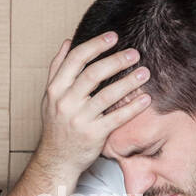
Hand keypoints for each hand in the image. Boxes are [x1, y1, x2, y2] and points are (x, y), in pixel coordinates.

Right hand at [34, 31, 151, 175]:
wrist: (57, 159)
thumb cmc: (57, 125)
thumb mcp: (50, 96)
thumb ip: (57, 68)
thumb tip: (67, 41)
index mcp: (55, 88)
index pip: (75, 59)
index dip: (96, 45)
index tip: (113, 36)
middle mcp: (65, 102)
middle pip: (93, 74)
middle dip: (116, 60)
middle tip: (135, 53)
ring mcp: (79, 119)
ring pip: (106, 95)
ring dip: (128, 82)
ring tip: (144, 73)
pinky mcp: (93, 135)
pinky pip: (116, 118)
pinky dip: (132, 108)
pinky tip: (145, 99)